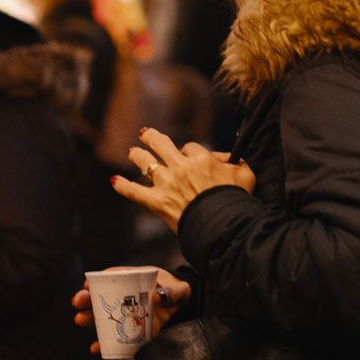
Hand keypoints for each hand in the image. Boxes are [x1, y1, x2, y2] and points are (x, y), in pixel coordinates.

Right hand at [72, 269, 191, 353]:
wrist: (185, 311)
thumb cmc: (180, 293)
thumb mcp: (181, 290)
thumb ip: (173, 292)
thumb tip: (156, 297)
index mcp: (136, 280)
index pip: (115, 276)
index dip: (100, 279)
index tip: (88, 284)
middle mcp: (127, 297)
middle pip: (103, 296)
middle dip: (87, 298)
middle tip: (77, 301)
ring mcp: (127, 314)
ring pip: (104, 316)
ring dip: (89, 318)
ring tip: (79, 319)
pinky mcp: (130, 331)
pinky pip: (113, 338)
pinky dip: (103, 343)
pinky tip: (95, 348)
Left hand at [113, 128, 254, 232]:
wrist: (223, 225)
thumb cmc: (235, 200)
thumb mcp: (245, 176)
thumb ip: (239, 163)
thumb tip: (232, 159)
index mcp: (201, 158)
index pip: (190, 147)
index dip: (189, 151)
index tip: (189, 157)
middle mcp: (180, 166)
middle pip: (160, 144)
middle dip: (152, 138)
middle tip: (145, 134)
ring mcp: (166, 183)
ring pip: (145, 163)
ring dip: (136, 156)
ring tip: (132, 152)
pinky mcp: (156, 201)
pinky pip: (134, 192)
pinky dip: (122, 186)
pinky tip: (114, 180)